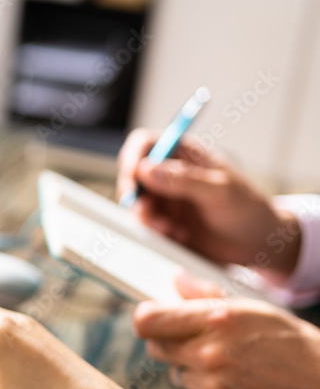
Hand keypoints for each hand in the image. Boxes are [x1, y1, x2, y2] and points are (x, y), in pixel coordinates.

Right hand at [116, 128, 299, 280]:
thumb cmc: (247, 209)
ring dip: (148, 219)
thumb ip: (184, 180)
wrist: (257, 243)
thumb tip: (146, 169)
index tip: (133, 181)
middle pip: (132, 177)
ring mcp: (165, 200)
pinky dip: (155, 233)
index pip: (145, 144)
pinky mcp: (164, 222)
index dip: (133, 159)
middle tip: (147, 213)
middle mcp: (169, 174)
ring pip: (135, 204)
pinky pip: (144, 226)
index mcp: (184, 155)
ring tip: (172, 230)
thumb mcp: (220, 190)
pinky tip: (179, 236)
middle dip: (136, 197)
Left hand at [134, 274, 319, 388]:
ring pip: (176, 377)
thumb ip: (206, 297)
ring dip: (193, 373)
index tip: (157, 322)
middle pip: (156, 348)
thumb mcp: (255, 311)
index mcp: (217, 320)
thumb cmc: (294, 348)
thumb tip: (174, 281)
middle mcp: (209, 355)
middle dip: (172, 345)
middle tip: (200, 347)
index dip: (150, 320)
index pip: (147, 320)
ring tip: (231, 372)